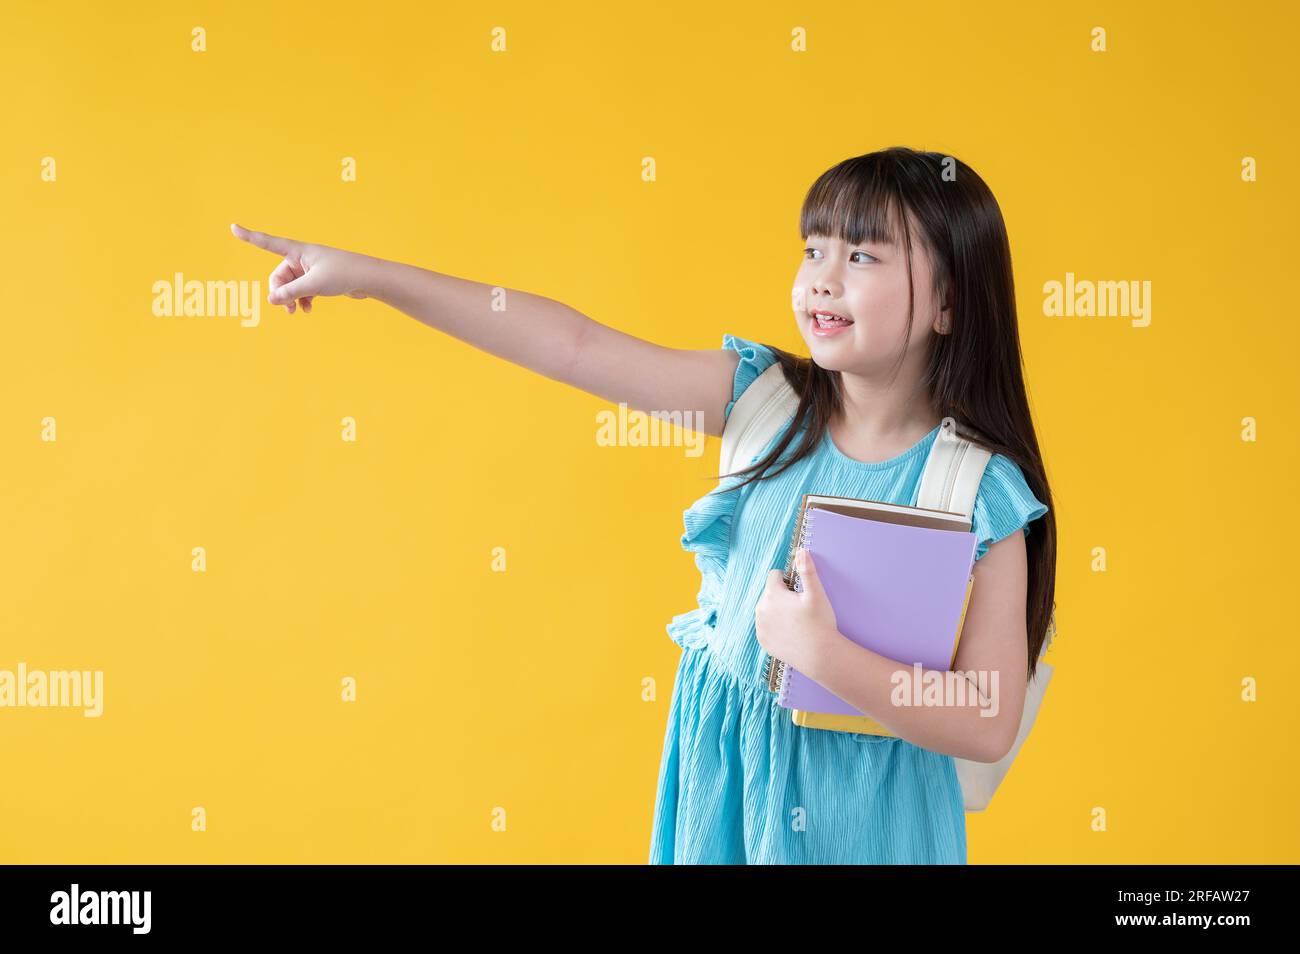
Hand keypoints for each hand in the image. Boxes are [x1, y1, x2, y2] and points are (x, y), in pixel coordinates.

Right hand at [230, 223, 377, 313]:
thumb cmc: (343, 274)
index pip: (269, 243)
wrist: (368, 279)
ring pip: (290, 286)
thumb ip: (291, 293)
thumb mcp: (314, 285)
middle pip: (279, 276)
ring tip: (296, 312)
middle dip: (280, 293)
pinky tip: (308, 310)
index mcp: (299, 250)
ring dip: (291, 299)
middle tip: (287, 310)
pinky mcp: (319, 279)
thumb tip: (271, 300)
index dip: (250, 237)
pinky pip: (302, 290)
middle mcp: (302, 257)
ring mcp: (310, 269)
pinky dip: (302, 300)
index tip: (233, 227)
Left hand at [754, 547, 840, 672]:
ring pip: (767, 609)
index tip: (800, 593)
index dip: (788, 581)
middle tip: (801, 610)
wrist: (820, 656)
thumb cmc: (820, 623)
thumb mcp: (816, 594)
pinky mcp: (762, 640)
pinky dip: (775, 627)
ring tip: (796, 622)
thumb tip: (801, 550)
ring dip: (778, 611)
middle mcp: (761, 609)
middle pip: (770, 593)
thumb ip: (807, 570)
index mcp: (772, 594)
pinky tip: (790, 633)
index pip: (774, 576)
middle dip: (783, 596)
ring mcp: (760, 626)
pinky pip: (766, 626)